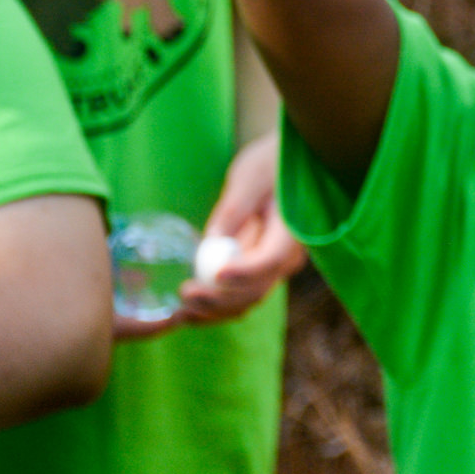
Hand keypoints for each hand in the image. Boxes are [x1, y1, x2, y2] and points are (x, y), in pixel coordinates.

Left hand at [114, 133, 304, 340]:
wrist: (284, 165)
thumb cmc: (270, 163)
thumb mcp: (251, 176)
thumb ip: (234, 208)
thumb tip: (214, 240)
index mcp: (293, 230)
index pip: (271, 259)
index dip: (245, 271)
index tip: (216, 274)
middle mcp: (289, 256)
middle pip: (257, 288)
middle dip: (220, 298)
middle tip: (185, 294)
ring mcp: (275, 268)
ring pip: (248, 299)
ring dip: (215, 310)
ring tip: (181, 309)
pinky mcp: (258, 272)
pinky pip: (240, 296)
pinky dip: (217, 305)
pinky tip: (190, 308)